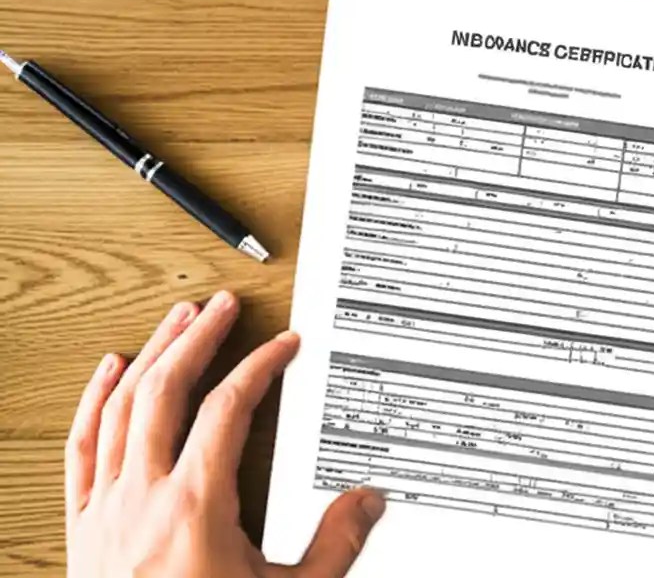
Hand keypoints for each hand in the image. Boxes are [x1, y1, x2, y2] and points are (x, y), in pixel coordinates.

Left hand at [65, 290, 384, 577]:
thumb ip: (334, 547)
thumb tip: (368, 502)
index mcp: (195, 507)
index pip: (228, 410)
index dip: (259, 367)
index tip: (283, 346)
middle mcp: (142, 497)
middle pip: (166, 390)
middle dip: (198, 340)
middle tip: (222, 307)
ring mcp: (105, 508)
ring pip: (122, 407)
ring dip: (152, 355)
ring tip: (177, 321)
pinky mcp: (82, 526)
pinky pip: (82, 446)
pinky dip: (95, 402)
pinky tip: (108, 373)